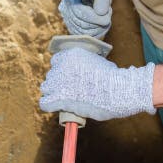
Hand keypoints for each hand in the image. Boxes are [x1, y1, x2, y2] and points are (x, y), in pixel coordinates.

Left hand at [40, 48, 155, 120]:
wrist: (117, 91)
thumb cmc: (113, 78)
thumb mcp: (97, 61)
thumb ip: (85, 63)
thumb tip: (80, 70)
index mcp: (71, 54)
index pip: (57, 61)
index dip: (62, 70)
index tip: (67, 78)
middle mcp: (62, 65)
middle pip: (51, 74)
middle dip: (58, 82)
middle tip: (68, 90)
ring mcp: (59, 82)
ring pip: (46, 88)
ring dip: (53, 93)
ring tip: (62, 99)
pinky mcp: (59, 98)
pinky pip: (45, 103)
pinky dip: (50, 105)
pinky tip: (55, 107)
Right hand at [58, 0, 111, 38]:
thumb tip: (100, 13)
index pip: (81, 14)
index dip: (95, 19)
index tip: (107, 19)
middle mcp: (66, 9)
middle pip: (82, 25)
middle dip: (98, 24)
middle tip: (108, 16)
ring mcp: (69, 18)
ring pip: (83, 33)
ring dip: (98, 29)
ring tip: (105, 19)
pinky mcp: (74, 26)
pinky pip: (84, 36)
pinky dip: (95, 34)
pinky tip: (102, 25)